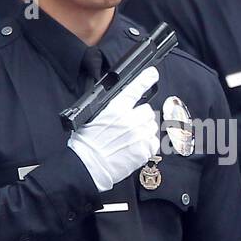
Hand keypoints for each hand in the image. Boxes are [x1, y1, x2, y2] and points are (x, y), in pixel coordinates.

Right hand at [67, 66, 160, 190]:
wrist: (88, 166)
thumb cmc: (86, 143)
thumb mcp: (93, 117)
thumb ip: (111, 109)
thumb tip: (122, 106)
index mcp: (115, 109)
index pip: (134, 89)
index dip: (145, 79)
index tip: (153, 73)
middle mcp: (130, 120)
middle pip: (147, 110)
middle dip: (140, 117)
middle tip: (129, 126)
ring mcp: (139, 135)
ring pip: (151, 125)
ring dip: (144, 130)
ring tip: (130, 139)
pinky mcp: (144, 150)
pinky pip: (153, 141)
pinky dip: (146, 144)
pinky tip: (134, 148)